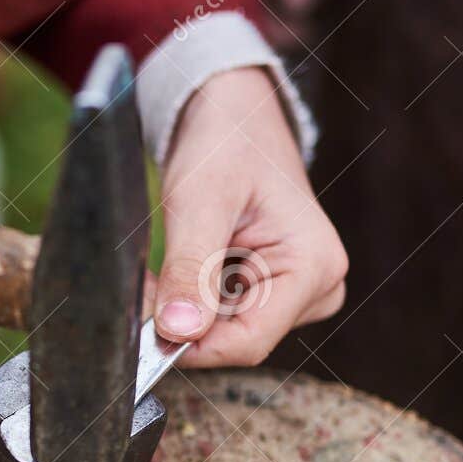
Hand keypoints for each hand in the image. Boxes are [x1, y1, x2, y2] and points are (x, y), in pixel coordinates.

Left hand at [153, 68, 346, 366]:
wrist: (233, 115)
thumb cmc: (224, 143)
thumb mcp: (198, 203)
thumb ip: (190, 270)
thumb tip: (177, 333)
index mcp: (314, 266)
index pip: (250, 342)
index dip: (192, 346)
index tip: (144, 327)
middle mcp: (318, 287)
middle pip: (238, 341)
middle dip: (185, 323)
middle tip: (147, 285)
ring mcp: (301, 292)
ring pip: (228, 333)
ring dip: (186, 313)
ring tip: (164, 270)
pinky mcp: (278, 291)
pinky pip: (228, 318)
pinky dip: (194, 303)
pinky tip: (181, 272)